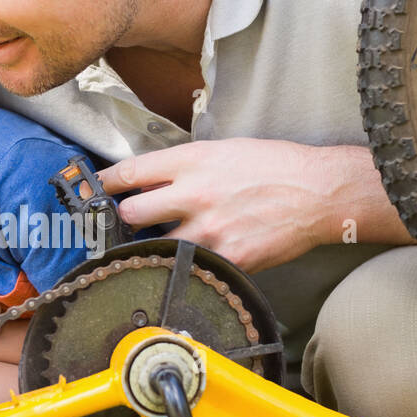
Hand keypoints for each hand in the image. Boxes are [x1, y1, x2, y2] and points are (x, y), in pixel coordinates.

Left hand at [99, 139, 328, 271]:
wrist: (319, 194)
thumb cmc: (275, 167)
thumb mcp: (224, 151)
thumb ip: (184, 167)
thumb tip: (149, 183)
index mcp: (192, 161)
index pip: (128, 173)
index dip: (105, 184)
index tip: (97, 190)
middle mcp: (194, 194)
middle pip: (130, 213)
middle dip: (128, 217)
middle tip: (135, 220)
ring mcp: (208, 230)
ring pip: (155, 245)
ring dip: (157, 244)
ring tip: (170, 240)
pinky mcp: (226, 257)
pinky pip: (190, 264)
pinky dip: (189, 262)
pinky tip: (197, 257)